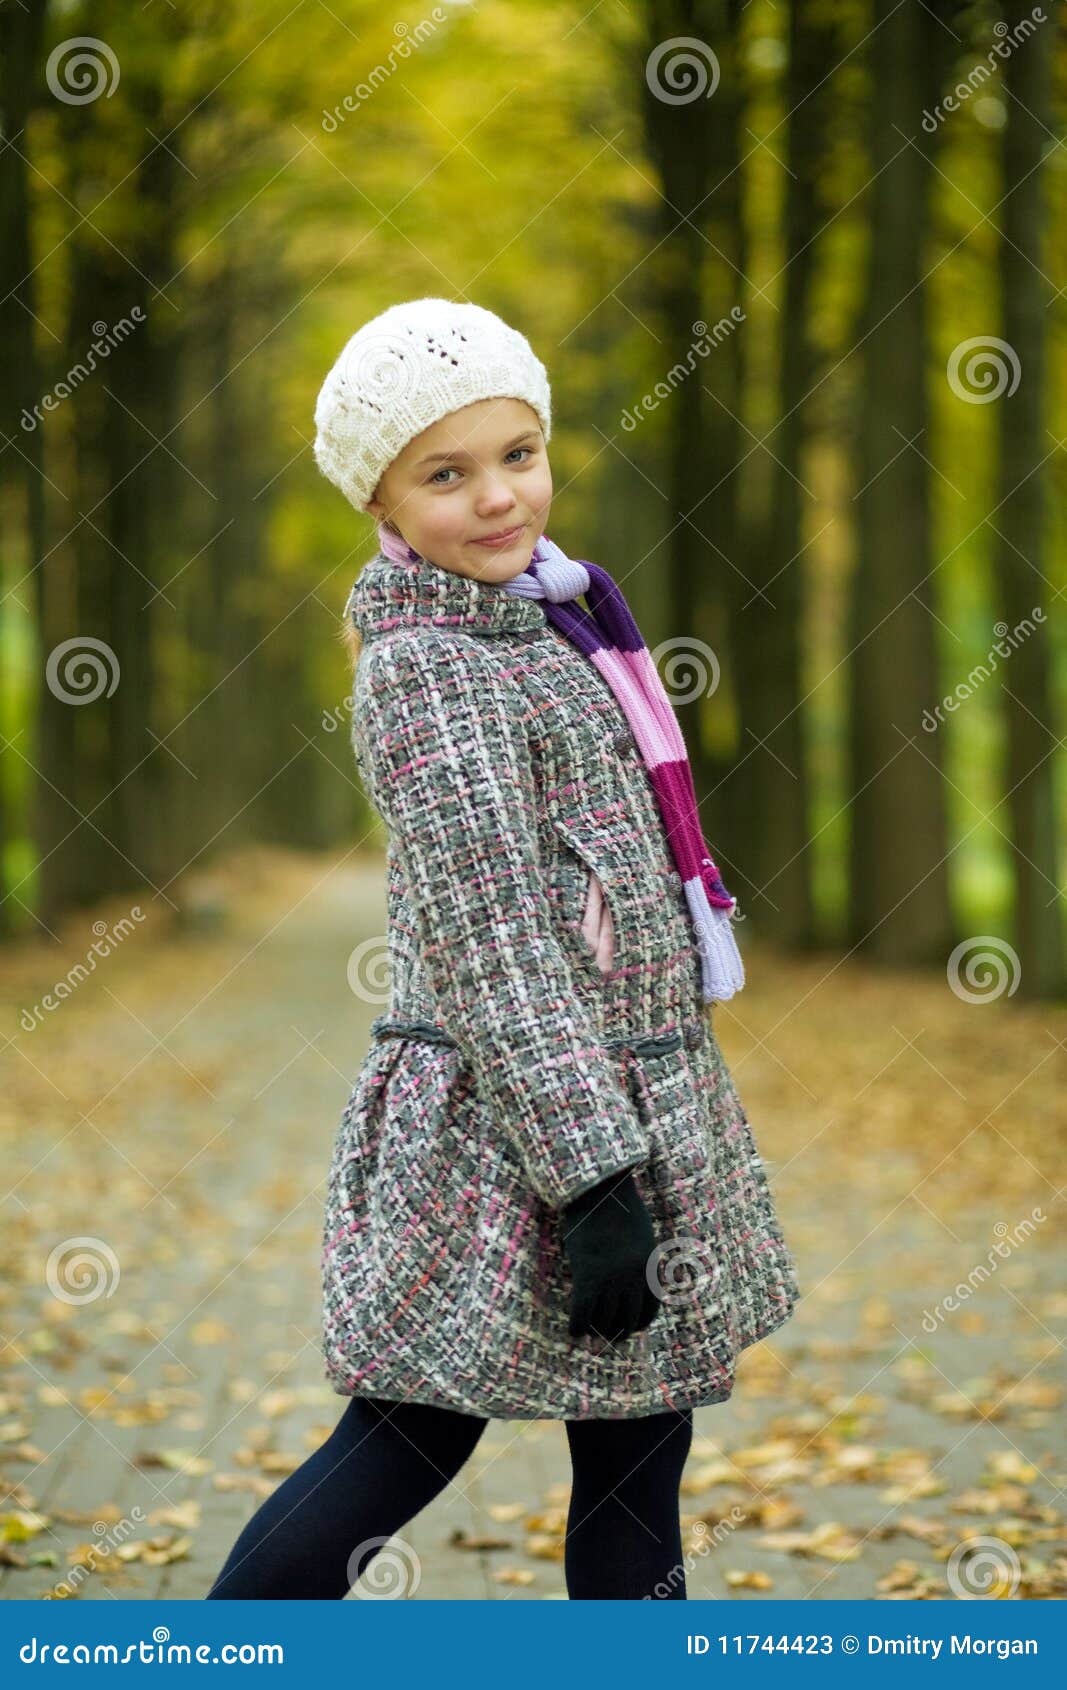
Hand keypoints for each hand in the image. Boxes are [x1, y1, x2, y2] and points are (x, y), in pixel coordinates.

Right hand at [562, 1167, 661, 1340]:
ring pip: (604, 1320)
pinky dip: (577, 1327)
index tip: (626, 1327)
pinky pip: (583, 1314)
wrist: (598, 1187)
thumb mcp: (640, 1233)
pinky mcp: (588, 1275)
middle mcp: (634, 1277)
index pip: (650, 1310)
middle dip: (615, 1331)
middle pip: (627, 1320)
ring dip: (595, 1329)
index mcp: (649, 1266)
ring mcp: (612, 1277)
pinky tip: (573, 1330)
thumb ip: (638, 1258)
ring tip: (586, 1330)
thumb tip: (630, 1280)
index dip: (637, 1324)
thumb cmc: (616, 1204)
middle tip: (602, 1333)